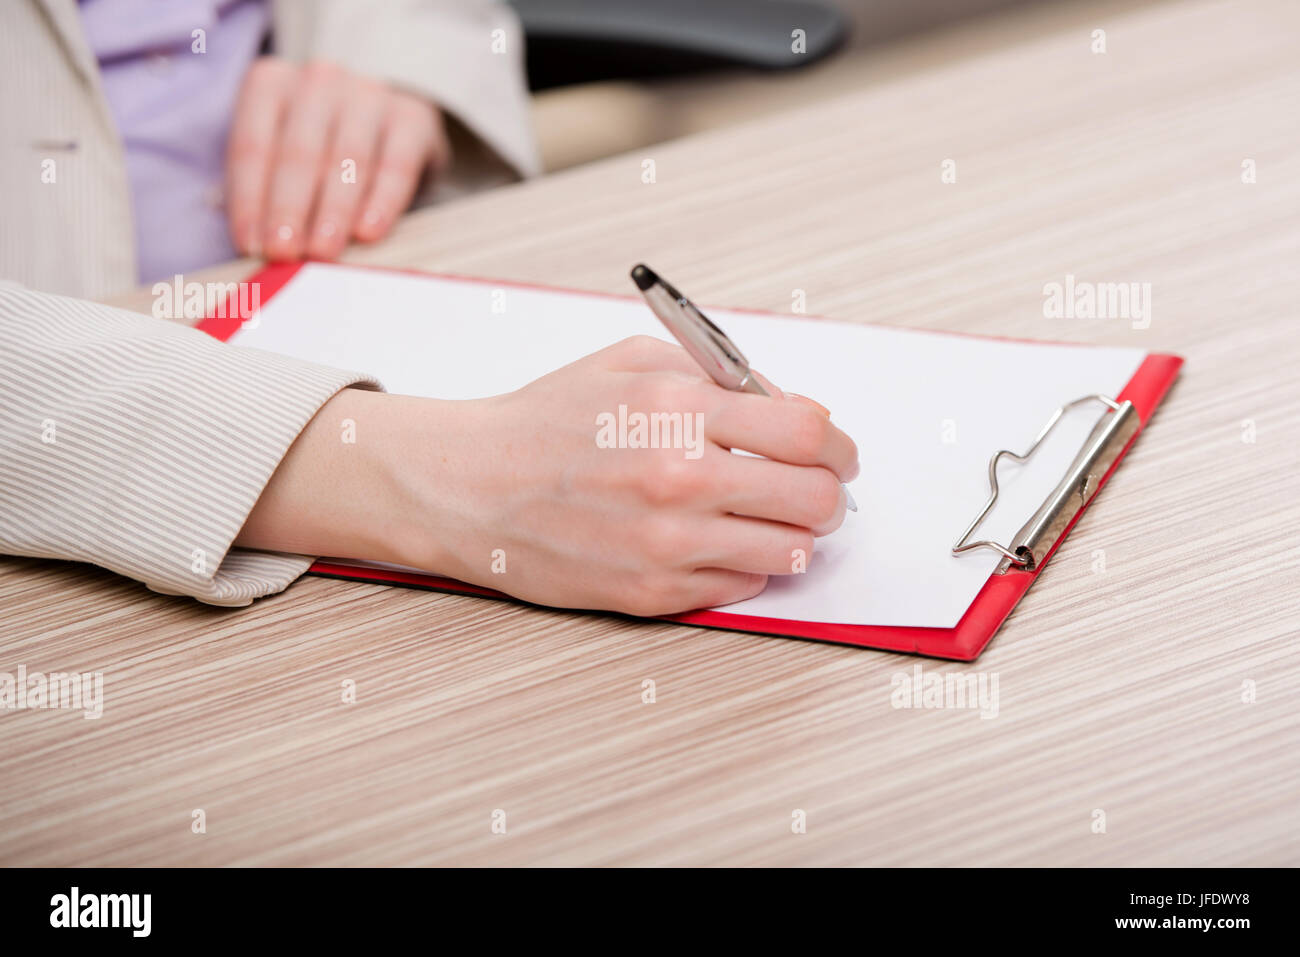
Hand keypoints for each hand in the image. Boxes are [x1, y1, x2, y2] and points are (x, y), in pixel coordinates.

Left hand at [225, 57, 450, 261]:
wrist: (386, 118)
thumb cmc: (319, 147)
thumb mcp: (279, 154)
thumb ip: (263, 192)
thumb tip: (254, 245)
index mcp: (270, 84)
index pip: (252, 146)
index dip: (249, 200)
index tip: (251, 247)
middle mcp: (318, 81)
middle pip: (299, 152)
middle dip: (288, 207)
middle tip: (284, 252)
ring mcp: (368, 95)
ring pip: (347, 158)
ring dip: (332, 210)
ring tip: (323, 251)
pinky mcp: (412, 117)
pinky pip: (396, 164)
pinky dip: (382, 201)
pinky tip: (369, 232)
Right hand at [237, 337, 859, 616]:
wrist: (471, 486)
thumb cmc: (546, 422)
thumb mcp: (631, 363)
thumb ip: (718, 376)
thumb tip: (792, 408)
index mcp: (678, 409)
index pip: (808, 431)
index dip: (836, 443)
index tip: (835, 451)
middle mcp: (678, 478)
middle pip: (814, 498)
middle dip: (827, 494)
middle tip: (815, 490)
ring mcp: (667, 543)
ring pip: (791, 554)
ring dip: (793, 536)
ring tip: (767, 519)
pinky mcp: (652, 591)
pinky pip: (740, 586)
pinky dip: (743, 565)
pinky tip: (714, 542)